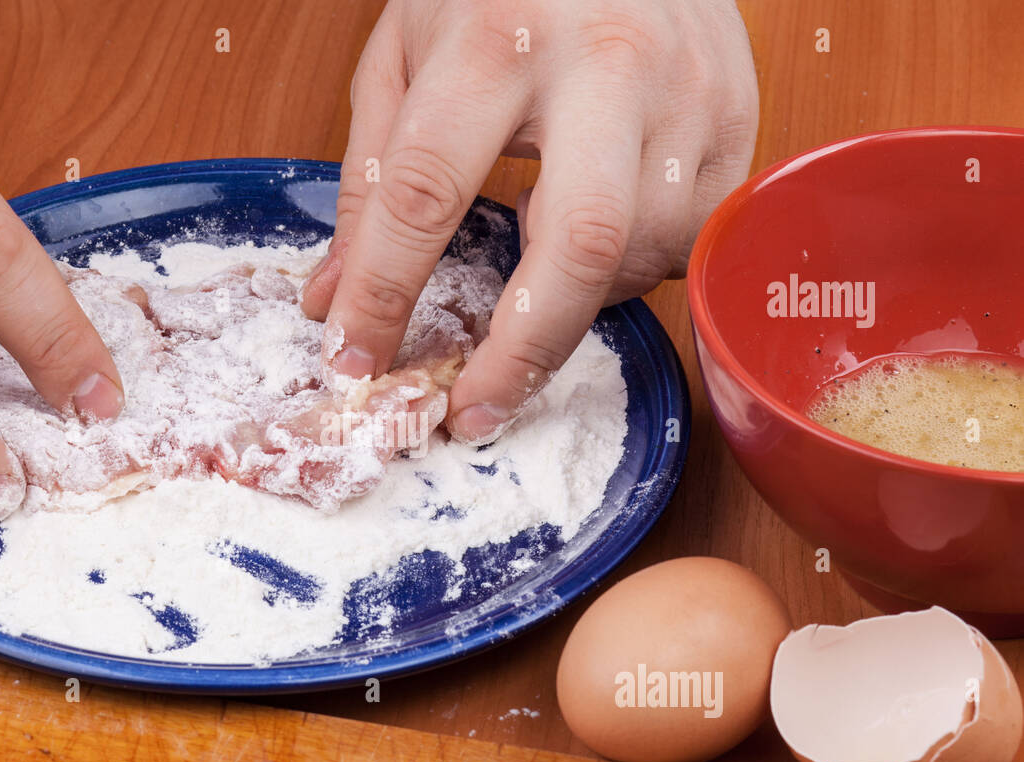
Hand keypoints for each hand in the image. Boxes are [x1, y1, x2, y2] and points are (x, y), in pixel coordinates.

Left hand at [302, 0, 756, 442]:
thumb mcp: (406, 51)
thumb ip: (371, 175)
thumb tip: (334, 300)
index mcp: (493, 38)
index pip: (425, 192)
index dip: (384, 293)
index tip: (354, 361)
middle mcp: (602, 63)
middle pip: (576, 245)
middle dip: (520, 353)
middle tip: (472, 412)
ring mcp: (685, 89)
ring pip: (642, 252)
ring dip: (581, 303)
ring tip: (537, 290)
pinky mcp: (739, 113)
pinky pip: (689, 238)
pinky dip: (636, 270)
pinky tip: (598, 246)